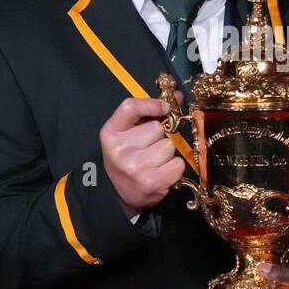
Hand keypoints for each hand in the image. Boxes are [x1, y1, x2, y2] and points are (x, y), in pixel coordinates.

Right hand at [100, 97, 185, 217]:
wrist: (122, 193)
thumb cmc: (127, 157)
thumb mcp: (127, 134)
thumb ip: (148, 113)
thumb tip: (177, 96)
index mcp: (111, 133)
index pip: (130, 107)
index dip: (151, 104)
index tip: (164, 108)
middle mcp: (120, 150)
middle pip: (157, 128)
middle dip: (159, 136)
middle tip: (149, 148)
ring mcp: (136, 167)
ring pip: (169, 146)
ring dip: (167, 153)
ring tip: (155, 161)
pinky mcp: (152, 182)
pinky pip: (178, 164)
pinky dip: (174, 168)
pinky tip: (162, 172)